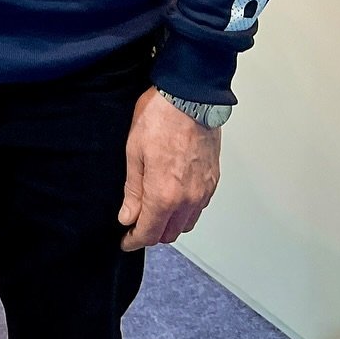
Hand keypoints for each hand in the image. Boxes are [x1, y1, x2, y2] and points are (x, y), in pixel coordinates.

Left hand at [118, 88, 220, 250]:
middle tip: (136, 224)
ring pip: (186, 224)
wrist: (191, 97)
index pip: (149, 232)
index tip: (126, 241)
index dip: (134, 241)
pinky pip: (199, 208)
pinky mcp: (213, 181)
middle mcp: (188, 199)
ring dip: (170, 224)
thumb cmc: (160, 117)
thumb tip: (128, 217)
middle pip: (169, 234)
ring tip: (154, 211)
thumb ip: (133, 190)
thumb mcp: (134, 151)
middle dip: (151, 233)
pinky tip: (173, 197)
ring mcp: (203, 191)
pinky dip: (185, 211)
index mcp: (164, 195)